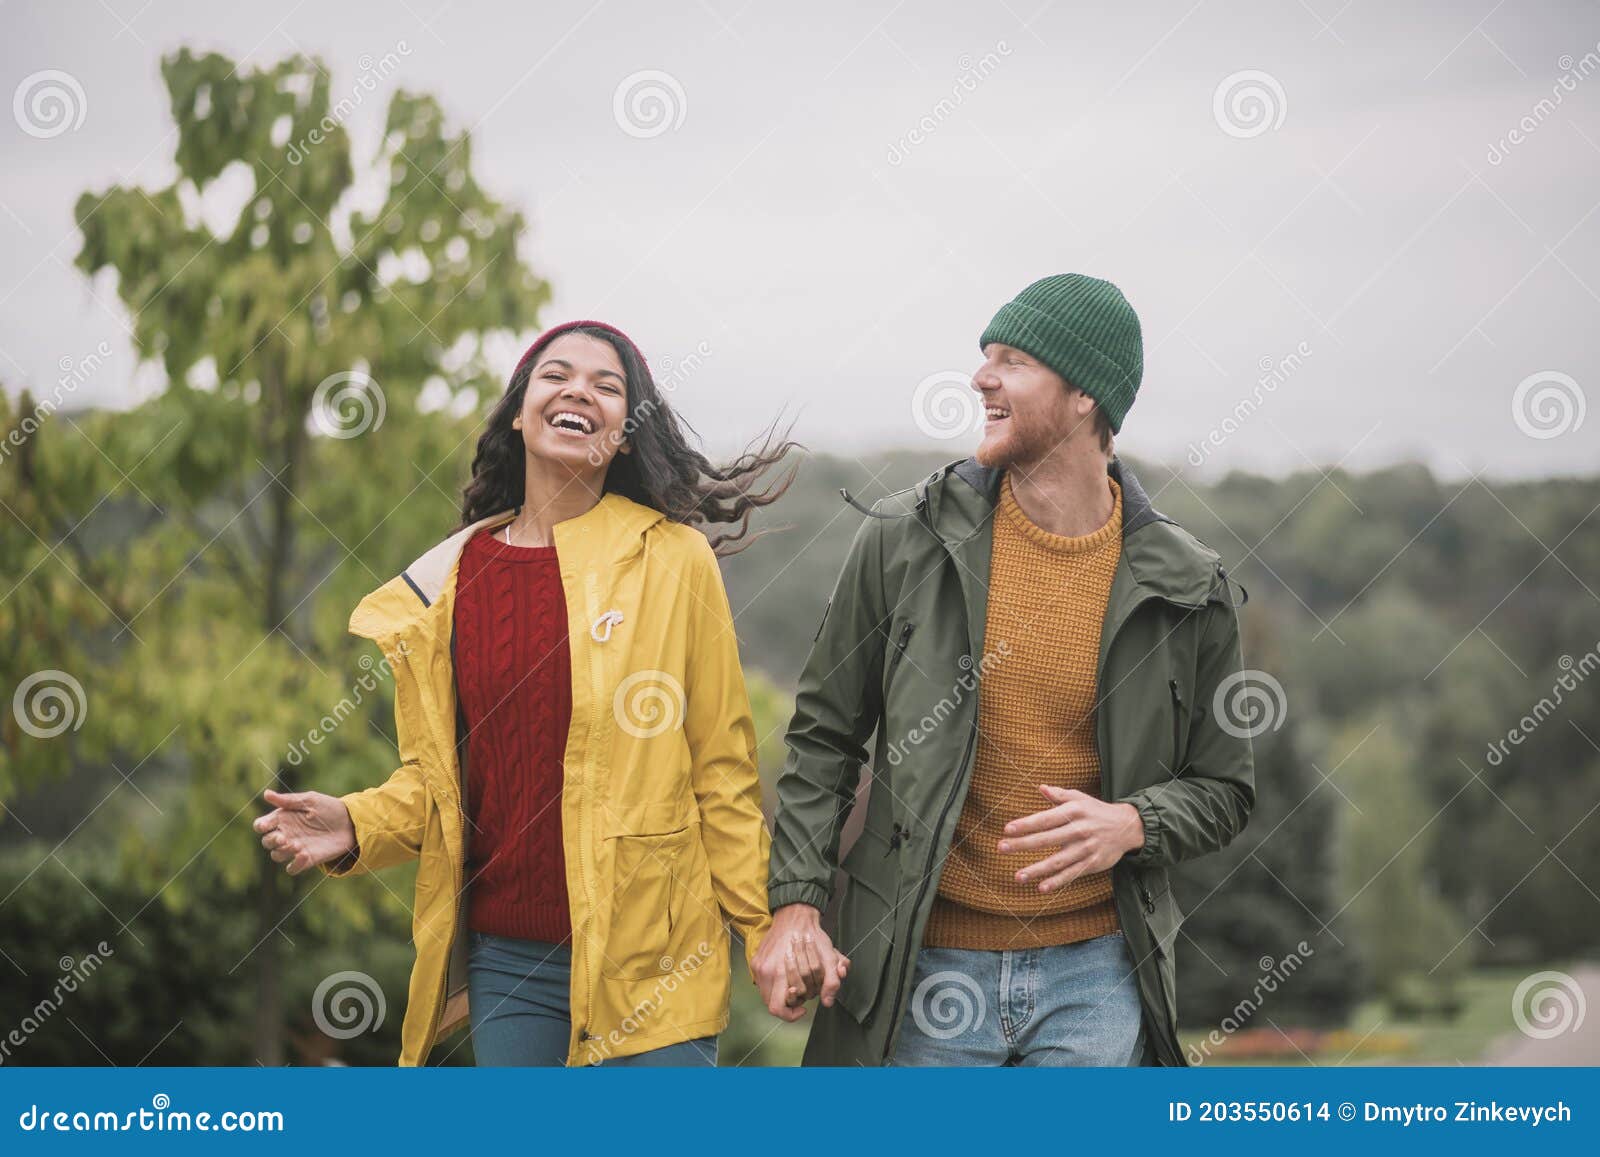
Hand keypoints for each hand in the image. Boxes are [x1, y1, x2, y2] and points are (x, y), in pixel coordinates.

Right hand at [253, 788, 356, 875]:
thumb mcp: (310, 800)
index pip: (262, 825)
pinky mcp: (306, 860)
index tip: (267, 825)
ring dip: (282, 851)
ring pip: (277, 855)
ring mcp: (295, 848)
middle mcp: (286, 834)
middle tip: (283, 837)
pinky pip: (292, 869)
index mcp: (283, 818)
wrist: (351, 823)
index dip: (261, 826)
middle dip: (271, 840)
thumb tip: (266, 794)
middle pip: (267, 842)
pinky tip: (304, 855)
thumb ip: (289, 800)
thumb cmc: (329, 808)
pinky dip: (294, 865)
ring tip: (296, 844)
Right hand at [750, 903, 849, 1020]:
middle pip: (772, 1004)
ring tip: (793, 984)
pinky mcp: (755, 962)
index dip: (790, 1014)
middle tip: (800, 994)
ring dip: (780, 994)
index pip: (777, 1008)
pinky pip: (762, 983)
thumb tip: (828, 1002)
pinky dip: (774, 984)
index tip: (802, 1008)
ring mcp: (758, 967)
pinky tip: (785, 976)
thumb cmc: (812, 936)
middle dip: (788, 1003)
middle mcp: (765, 971)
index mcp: (780, 972)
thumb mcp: (829, 958)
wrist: (795, 915)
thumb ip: (831, 982)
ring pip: (766, 995)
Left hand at [998, 785, 1143, 892]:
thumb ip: (1059, 794)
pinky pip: (1072, 874)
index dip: (1026, 824)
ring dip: (1037, 869)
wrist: (1127, 827)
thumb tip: (1040, 787)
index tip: (1007, 829)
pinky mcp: (1092, 863)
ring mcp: (1085, 849)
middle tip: (1002, 848)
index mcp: (1073, 812)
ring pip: (1058, 861)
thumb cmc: (1096, 811)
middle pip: (1047, 839)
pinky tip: (1042, 887)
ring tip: (1018, 876)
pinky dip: (1057, 881)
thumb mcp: (1079, 798)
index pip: (1045, 819)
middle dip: (1023, 844)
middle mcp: (1078, 830)